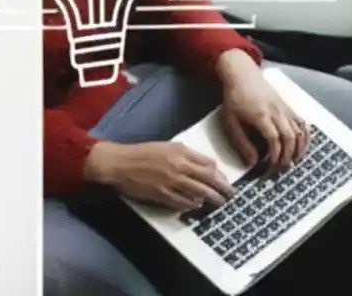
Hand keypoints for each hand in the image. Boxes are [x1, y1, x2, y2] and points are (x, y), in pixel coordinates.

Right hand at [84, 141, 233, 210]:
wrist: (120, 163)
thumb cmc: (142, 153)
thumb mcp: (166, 147)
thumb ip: (184, 154)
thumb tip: (202, 166)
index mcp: (180, 151)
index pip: (208, 163)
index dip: (219, 173)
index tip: (223, 179)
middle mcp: (179, 165)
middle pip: (208, 178)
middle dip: (223, 187)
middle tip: (231, 194)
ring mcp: (171, 181)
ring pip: (199, 192)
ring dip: (212, 198)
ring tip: (220, 203)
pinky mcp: (161, 194)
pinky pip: (182, 202)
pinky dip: (192, 204)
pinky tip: (197, 206)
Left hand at [216, 51, 309, 174]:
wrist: (242, 75)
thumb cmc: (234, 98)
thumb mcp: (230, 122)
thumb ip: (241, 143)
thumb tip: (252, 163)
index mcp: (260, 115)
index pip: (273, 139)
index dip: (274, 156)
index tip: (269, 167)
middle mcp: (276, 111)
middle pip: (289, 137)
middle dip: (287, 156)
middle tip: (281, 169)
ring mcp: (284, 108)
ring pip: (299, 130)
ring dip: (298, 149)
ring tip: (292, 162)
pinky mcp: (288, 106)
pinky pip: (302, 122)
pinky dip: (304, 136)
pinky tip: (301, 147)